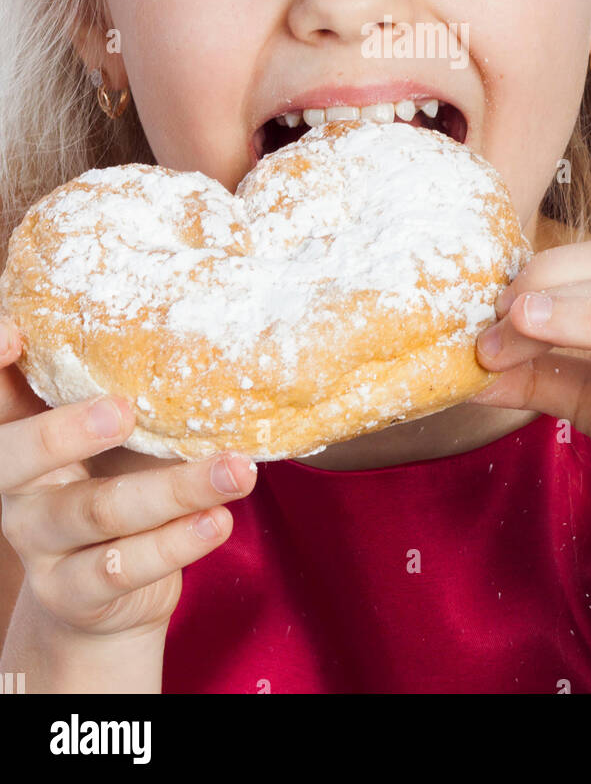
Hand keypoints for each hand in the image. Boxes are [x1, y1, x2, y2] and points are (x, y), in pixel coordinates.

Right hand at [0, 315, 256, 639]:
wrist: (108, 594)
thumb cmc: (116, 479)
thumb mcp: (113, 430)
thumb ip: (125, 386)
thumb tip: (200, 330)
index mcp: (20, 427)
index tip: (17, 333)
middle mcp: (15, 484)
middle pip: (16, 455)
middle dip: (63, 431)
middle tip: (124, 410)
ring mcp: (38, 541)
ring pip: (99, 510)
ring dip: (176, 489)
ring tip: (235, 470)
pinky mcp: (72, 590)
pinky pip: (124, 567)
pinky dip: (178, 543)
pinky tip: (218, 520)